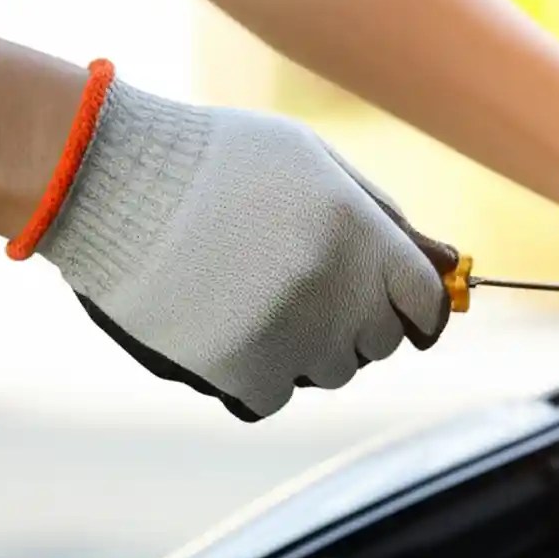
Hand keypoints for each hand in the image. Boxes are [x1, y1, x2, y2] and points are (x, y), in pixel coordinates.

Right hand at [29, 66, 455, 420]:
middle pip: (378, 341)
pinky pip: (273, 396)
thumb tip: (446, 263)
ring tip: (255, 298)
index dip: (413, 306)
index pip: (425, 300)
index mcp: (363, 232)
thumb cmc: (218, 161)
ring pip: (329, 372)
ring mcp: (290, 333)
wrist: (111, 177)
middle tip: (302, 286)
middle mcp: (337, 288)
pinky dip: (255, 375)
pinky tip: (227, 330)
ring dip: (306, 346)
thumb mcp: (313, 161)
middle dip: (354, 320)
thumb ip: (382, 215)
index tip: (397, 307)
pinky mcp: (238, 369)